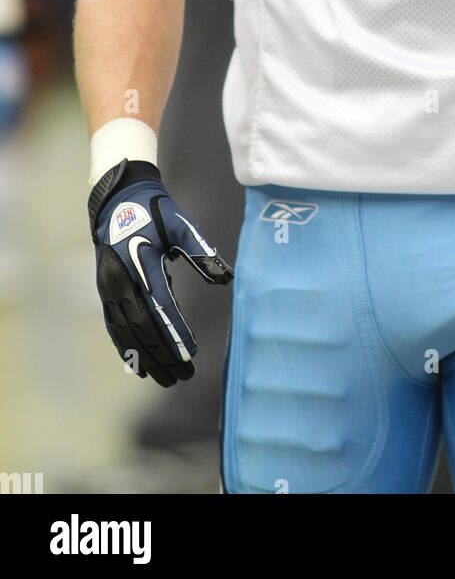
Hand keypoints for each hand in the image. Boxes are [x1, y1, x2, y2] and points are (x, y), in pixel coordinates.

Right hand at [88, 158, 232, 386]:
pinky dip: (125, 348)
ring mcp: (110, 288)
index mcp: (142, 264)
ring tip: (166, 379)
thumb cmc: (155, 212)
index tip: (191, 353)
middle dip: (163, 354)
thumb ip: (201, 250)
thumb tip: (225, 277)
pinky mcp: (105, 292)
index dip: (175, 332)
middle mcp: (122, 280)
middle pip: (143, 328)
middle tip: (185, 375)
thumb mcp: (180, 224)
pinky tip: (138, 367)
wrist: (118, 200)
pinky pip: (114, 326)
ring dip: (146, 358)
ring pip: (127, 333)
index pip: (160, 307)